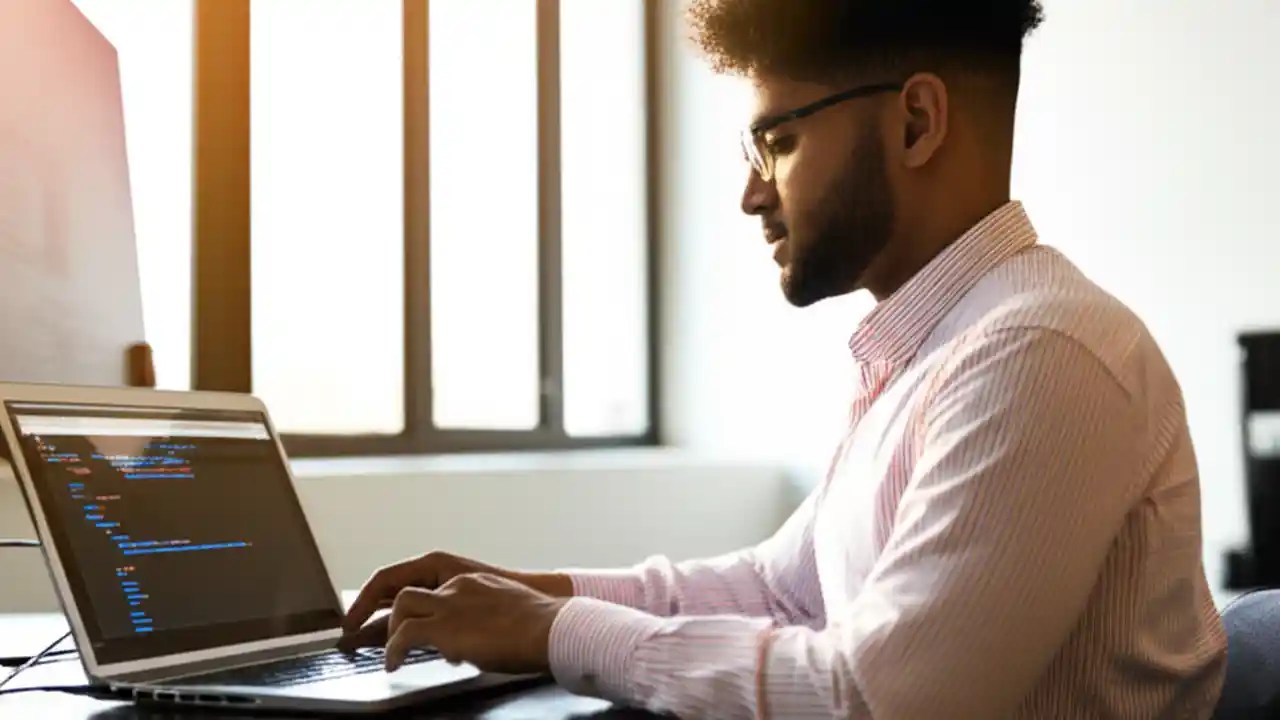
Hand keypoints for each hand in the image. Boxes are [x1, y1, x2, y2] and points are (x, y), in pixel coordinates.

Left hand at [340, 551, 570, 649]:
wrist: (549, 627)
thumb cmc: (535, 626)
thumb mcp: (501, 613)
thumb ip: (477, 620)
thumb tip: (459, 646)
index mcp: (469, 579)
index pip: (422, 582)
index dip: (397, 596)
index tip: (384, 612)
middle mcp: (455, 584)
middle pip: (402, 587)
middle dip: (377, 608)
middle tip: (363, 629)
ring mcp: (449, 602)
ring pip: (400, 606)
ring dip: (387, 629)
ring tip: (385, 651)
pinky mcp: (444, 626)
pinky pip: (404, 635)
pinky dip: (392, 649)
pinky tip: (393, 663)